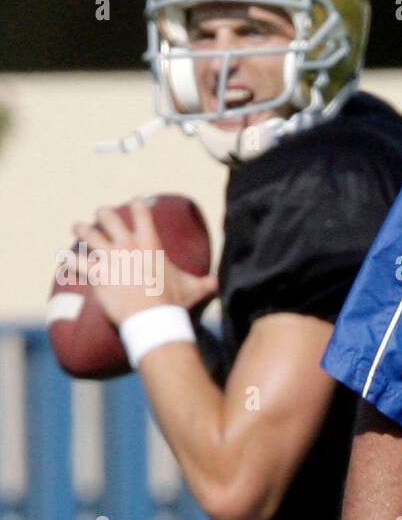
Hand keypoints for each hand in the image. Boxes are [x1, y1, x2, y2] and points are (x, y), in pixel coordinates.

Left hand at [70, 196, 217, 326]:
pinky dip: (69, 260)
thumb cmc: (173, 301)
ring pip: (88, 235)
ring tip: (77, 227)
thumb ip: (205, 283)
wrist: (154, 318)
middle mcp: (127, 245)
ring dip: (81, 229)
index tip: (135, 201)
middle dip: (104, 213)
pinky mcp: (97, 275)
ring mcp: (110, 258)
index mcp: (150, 243)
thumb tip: (219, 284)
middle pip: (109, 217)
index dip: (137, 204)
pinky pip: (76, 263)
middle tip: (102, 213)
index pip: (141, 212)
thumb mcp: (193, 288)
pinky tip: (63, 257)